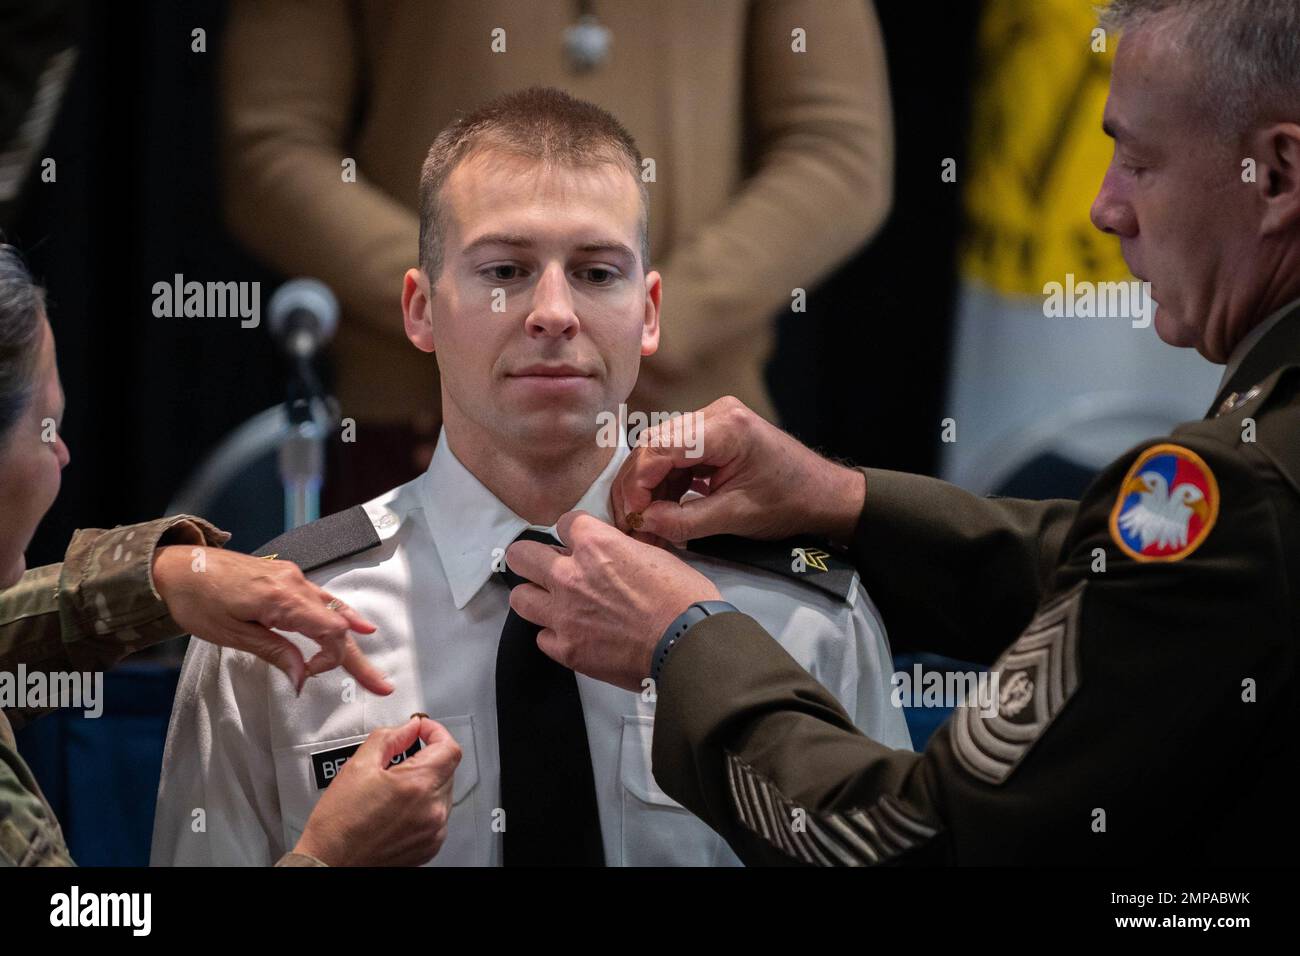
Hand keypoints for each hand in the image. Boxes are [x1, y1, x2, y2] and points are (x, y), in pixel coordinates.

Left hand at [152, 545, 391, 695]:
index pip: (330, 631)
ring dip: (352, 638)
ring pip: (335, 609)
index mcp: (282, 599)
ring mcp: (293, 577)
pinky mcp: (287, 576)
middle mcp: (295, 584)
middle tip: (382, 685)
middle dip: (358, 658)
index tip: (308, 674)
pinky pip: (322, 598)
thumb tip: (302, 678)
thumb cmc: (198, 600)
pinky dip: (338, 617)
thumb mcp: (232, 634)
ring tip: (368, 665)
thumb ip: (274, 652)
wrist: (178, 565)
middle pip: (340, 623)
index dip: (330, 659)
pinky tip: (349, 626)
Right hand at [294, 717, 461, 865]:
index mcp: (417, 786)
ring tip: (394, 789)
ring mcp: (433, 832)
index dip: (436, 732)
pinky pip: (437, 816)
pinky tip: (398, 808)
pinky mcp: (429, 847)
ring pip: (443, 793)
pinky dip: (424, 806)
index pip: (449, 748)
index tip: (423, 730)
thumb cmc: (338, 823)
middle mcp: (432, 811)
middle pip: (447, 770)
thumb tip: (408, 728)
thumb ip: (389, 738)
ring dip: (426, 783)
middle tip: (400, 760)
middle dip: (427, 758)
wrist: (329, 862)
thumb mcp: (358, 766)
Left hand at [506, 511, 721, 691]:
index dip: (574, 533)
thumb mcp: (656, 555)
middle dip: (533, 558)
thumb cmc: (684, 599)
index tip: (580, 542)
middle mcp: (571, 576)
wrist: (689, 644)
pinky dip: (556, 635)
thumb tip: (614, 555)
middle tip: (547, 567)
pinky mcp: (567, 650)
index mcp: (596, 546)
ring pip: (520, 598)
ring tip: (554, 603)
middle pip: (521, 556)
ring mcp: (564, 615)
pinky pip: (542, 638)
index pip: (565, 523)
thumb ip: (622, 550)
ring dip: (535, 597)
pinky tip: (574, 635)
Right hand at [610, 396, 866, 545]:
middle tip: (628, 522)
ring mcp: (713, 421)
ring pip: (660, 451)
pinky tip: (660, 510)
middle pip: (654, 446)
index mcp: (725, 427)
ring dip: (648, 487)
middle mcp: (715, 414)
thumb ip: (684, 521)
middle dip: (636, 486)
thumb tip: (642, 523)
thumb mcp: (735, 517)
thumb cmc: (790, 502)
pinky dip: (665, 484)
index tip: (631, 517)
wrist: (824, 495)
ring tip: (643, 523)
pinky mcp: (713, 436)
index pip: (660, 448)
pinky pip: (676, 456)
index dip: (637, 484)